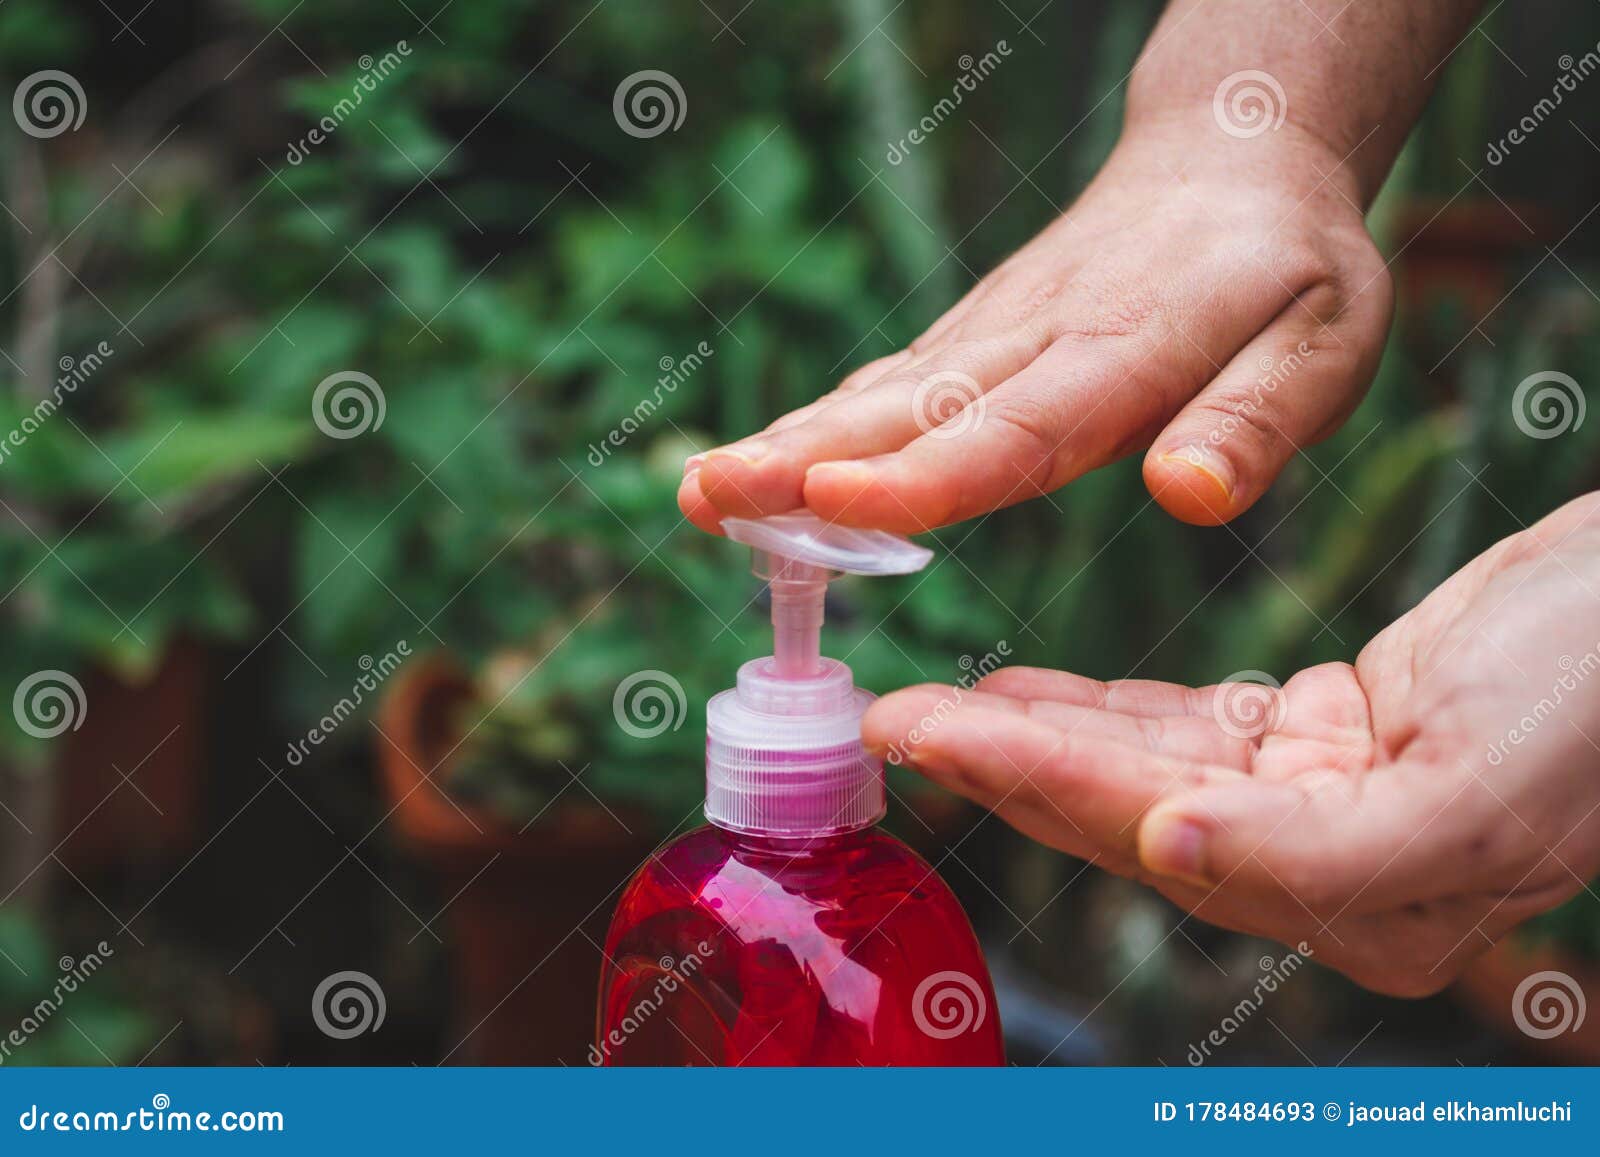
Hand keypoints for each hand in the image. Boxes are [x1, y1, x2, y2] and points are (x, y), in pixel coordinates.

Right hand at [680, 114, 1392, 532]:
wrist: (1228, 161)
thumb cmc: (1288, 268)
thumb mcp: (1327, 342)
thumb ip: (1255, 420)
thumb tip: (1184, 494)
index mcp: (1130, 344)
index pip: (1018, 425)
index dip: (925, 474)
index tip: (832, 502)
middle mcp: (1040, 335)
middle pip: (913, 406)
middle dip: (803, 460)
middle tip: (708, 498)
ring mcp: (993, 331)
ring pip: (881, 393)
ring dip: (786, 444)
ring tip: (699, 492)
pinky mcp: (972, 334)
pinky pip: (888, 384)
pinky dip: (818, 426)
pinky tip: (759, 468)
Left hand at [862, 495, 1599, 995]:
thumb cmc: (1594, 694)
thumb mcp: (1475, 795)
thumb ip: (1320, 858)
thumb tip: (1170, 859)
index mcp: (1357, 906)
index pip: (1148, 839)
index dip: (1027, 782)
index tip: (924, 733)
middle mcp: (1317, 869)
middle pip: (1121, 808)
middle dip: (999, 760)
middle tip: (890, 717)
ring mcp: (1309, 803)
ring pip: (1135, 764)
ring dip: (1030, 730)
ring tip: (929, 701)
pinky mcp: (1312, 739)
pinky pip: (1177, 725)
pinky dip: (1095, 706)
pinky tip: (1021, 689)